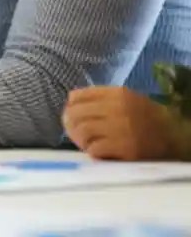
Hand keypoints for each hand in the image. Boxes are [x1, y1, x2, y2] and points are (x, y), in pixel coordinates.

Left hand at [64, 86, 189, 160]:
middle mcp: (118, 108)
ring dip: (79, 139)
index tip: (71, 116)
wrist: (175, 136)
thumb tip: (70, 101)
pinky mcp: (126, 149)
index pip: (78, 96)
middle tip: (74, 133)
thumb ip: (101, 98)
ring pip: (83, 131)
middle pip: (76, 113)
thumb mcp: (127, 100)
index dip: (70, 107)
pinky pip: (94, 149)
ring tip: (86, 144)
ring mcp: (122, 129)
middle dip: (70, 125)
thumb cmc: (147, 119)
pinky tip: (99, 152)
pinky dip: (92, 152)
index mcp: (117, 94)